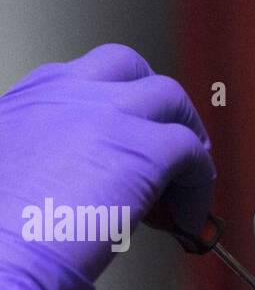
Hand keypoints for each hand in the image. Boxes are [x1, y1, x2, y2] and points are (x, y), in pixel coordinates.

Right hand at [0, 44, 215, 289]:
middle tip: (171, 151)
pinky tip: (188, 219)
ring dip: (186, 139)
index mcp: (31, 99)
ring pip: (170, 99)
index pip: (86, 79)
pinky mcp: (145, 150)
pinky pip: (193, 152)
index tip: (124, 146)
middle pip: (132, 70)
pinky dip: (200, 184)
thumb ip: (43, 160)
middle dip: (157, 105)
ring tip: (187, 184)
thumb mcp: (8, 172)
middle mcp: (67, 93)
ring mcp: (108, 115)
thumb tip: (81, 183)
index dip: (115, 110)